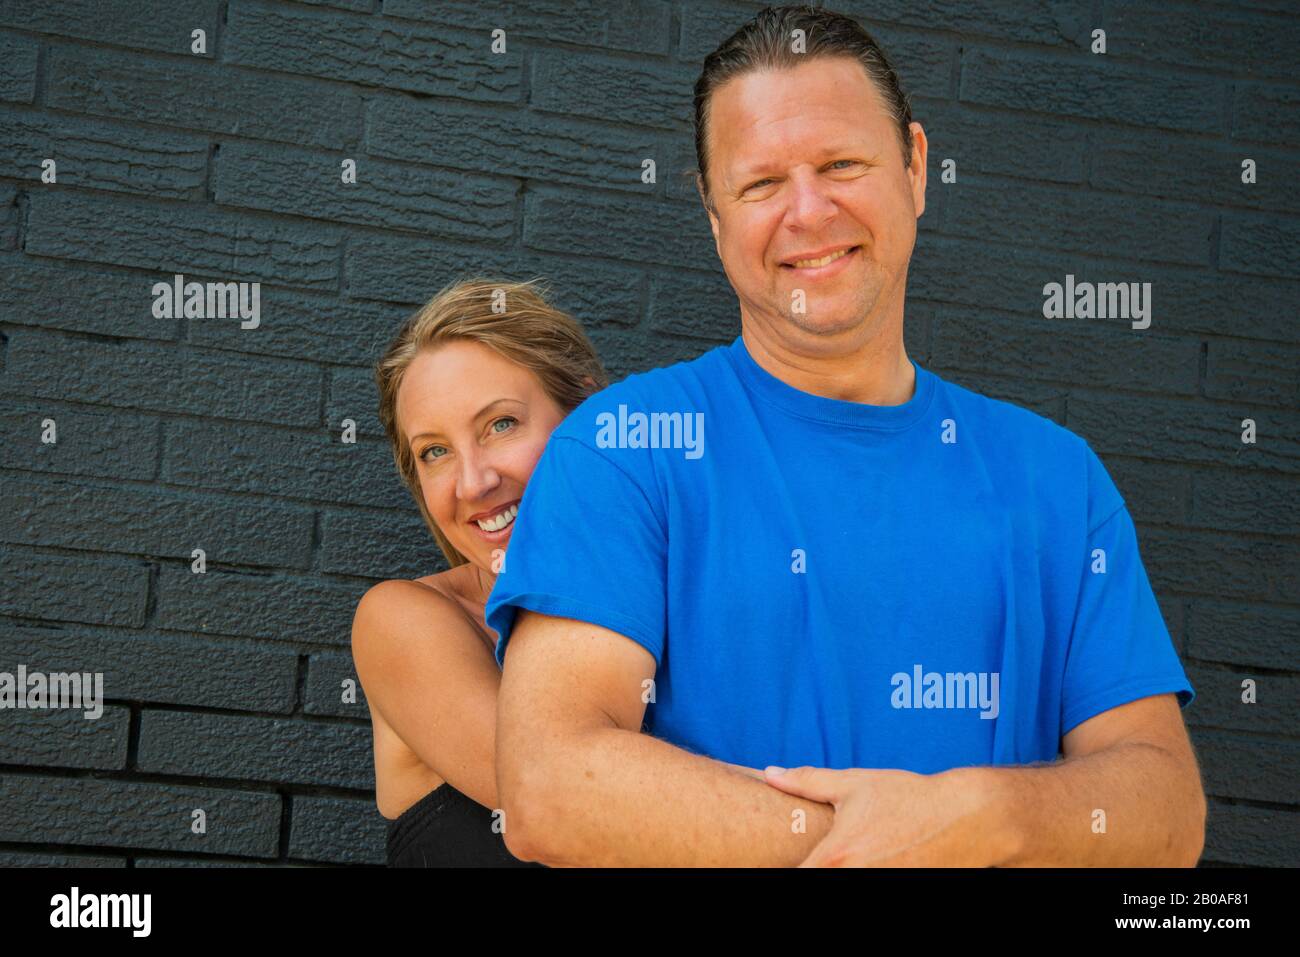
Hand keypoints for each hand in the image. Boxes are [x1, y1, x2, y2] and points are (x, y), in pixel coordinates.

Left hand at [761, 765, 1010, 866]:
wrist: (967, 818)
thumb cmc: (908, 797)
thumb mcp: (854, 784)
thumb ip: (806, 782)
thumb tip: (771, 774)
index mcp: (836, 857)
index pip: (794, 877)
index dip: (784, 868)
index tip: (789, 859)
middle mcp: (855, 880)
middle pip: (816, 884)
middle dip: (813, 870)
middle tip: (820, 857)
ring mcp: (881, 889)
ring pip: (845, 890)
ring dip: (844, 873)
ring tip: (855, 856)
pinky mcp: (900, 893)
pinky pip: (873, 890)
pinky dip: (867, 877)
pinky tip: (874, 861)